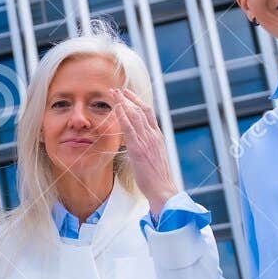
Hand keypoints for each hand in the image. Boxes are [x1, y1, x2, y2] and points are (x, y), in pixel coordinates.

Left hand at [116, 87, 176, 218]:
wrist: (162, 189)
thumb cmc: (156, 178)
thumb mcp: (154, 158)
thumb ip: (148, 147)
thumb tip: (139, 143)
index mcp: (157, 137)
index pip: (148, 113)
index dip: (137, 101)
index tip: (128, 94)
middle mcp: (153, 136)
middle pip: (141, 110)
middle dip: (129, 98)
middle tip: (118, 89)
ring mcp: (147, 141)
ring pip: (135, 116)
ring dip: (123, 103)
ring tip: (114, 93)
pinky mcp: (139, 149)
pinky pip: (130, 129)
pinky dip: (123, 116)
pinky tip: (116, 109)